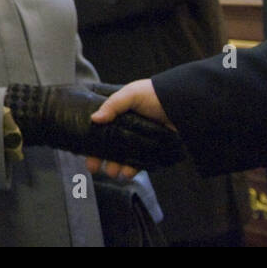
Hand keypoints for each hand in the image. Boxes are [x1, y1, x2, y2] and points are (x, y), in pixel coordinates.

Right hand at [5, 83, 182, 168]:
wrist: (183, 103)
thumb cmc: (153, 95)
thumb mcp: (128, 94)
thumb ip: (111, 105)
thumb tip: (94, 120)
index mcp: (118, 111)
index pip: (100, 128)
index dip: (91, 140)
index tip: (83, 153)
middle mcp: (126, 125)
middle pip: (110, 145)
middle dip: (102, 158)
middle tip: (94, 168)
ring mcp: (138, 137)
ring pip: (123, 155)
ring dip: (117, 165)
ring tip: (113, 173)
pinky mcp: (152, 148)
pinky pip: (139, 161)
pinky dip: (133, 168)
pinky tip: (128, 172)